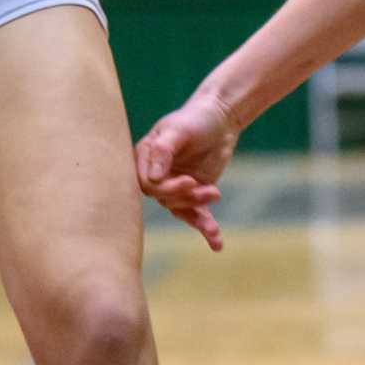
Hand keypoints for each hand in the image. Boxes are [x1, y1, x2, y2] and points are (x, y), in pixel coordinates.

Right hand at [135, 94, 237, 250]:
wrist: (220, 119)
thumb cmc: (195, 119)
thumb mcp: (178, 130)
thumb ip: (164, 150)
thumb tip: (153, 177)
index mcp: (144, 159)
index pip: (146, 184)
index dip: (166, 188)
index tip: (189, 181)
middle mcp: (155, 176)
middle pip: (164, 199)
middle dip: (186, 197)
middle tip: (209, 190)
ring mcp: (173, 188)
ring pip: (181, 208)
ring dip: (199, 209)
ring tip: (216, 195)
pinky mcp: (193, 196)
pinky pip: (197, 217)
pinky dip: (206, 229)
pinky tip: (217, 245)